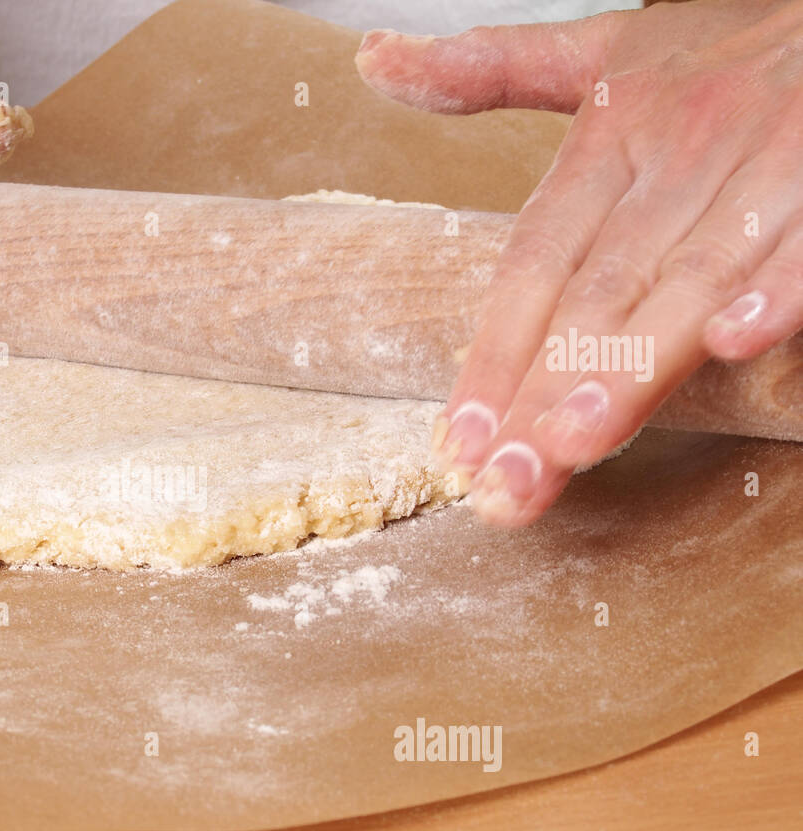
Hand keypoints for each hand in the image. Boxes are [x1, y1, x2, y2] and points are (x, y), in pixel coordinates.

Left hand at [356, 0, 799, 523]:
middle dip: (542, 392)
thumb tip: (373, 62)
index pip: (534, 263)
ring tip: (570, 445)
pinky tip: (732, 345)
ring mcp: (762, 162)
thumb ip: (490, 70)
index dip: (493, 351)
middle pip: (594, 293)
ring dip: (628, 368)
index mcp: (610, 136)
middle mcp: (678, 150)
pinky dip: (775, 288)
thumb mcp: (601, 48)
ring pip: (683, 282)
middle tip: (504, 481)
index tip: (459, 440)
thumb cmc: (725, 44)